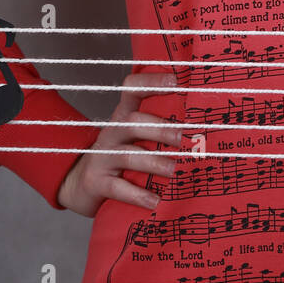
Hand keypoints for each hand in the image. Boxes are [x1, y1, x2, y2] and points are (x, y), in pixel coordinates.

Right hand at [57, 69, 182, 216]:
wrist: (78, 182)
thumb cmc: (120, 155)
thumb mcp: (134, 136)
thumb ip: (160, 127)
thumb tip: (204, 128)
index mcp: (124, 116)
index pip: (133, 89)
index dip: (152, 81)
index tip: (176, 80)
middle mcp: (113, 132)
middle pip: (134, 122)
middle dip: (161, 129)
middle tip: (185, 138)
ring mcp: (103, 156)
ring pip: (129, 155)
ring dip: (155, 162)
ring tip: (175, 171)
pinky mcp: (97, 182)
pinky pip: (118, 187)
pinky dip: (139, 195)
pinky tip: (156, 201)